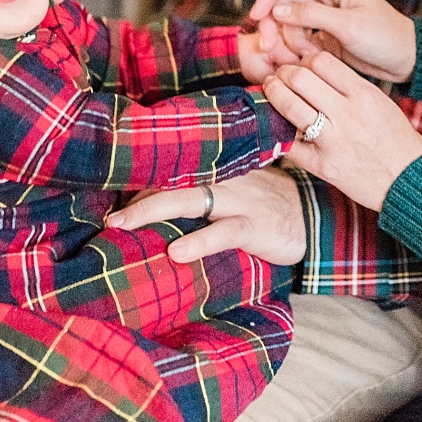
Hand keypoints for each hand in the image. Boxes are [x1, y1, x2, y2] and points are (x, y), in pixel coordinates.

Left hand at [104, 167, 306, 264]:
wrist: (314, 218)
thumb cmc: (267, 205)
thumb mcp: (234, 192)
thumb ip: (202, 192)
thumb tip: (155, 203)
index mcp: (216, 168)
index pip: (171, 168)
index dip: (140, 180)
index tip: (108, 194)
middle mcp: (224, 177)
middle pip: (173, 179)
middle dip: (136, 195)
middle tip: (107, 215)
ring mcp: (239, 200)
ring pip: (191, 199)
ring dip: (152, 210)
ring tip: (122, 224)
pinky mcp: (255, 224)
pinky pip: (224, 232)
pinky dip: (199, 242)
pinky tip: (176, 253)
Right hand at [247, 0, 416, 82]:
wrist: (407, 59)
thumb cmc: (386, 37)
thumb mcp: (348, 25)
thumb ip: (311, 15)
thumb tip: (277, 10)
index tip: (257, 15)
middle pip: (285, 1)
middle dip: (274, 23)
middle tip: (268, 46)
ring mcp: (325, 16)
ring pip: (290, 23)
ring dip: (290, 41)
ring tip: (305, 56)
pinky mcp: (326, 36)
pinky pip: (301, 39)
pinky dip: (299, 50)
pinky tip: (309, 60)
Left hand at [264, 51, 421, 212]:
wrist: (409, 181)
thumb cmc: (397, 140)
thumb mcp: (381, 103)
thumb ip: (351, 87)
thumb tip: (316, 73)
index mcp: (364, 95)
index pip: (321, 61)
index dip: (305, 60)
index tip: (301, 65)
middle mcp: (348, 114)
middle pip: (300, 79)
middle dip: (283, 73)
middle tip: (279, 75)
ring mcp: (334, 141)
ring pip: (290, 107)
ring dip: (273, 94)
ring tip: (270, 89)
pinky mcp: (324, 166)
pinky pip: (290, 145)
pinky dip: (279, 133)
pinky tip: (277, 126)